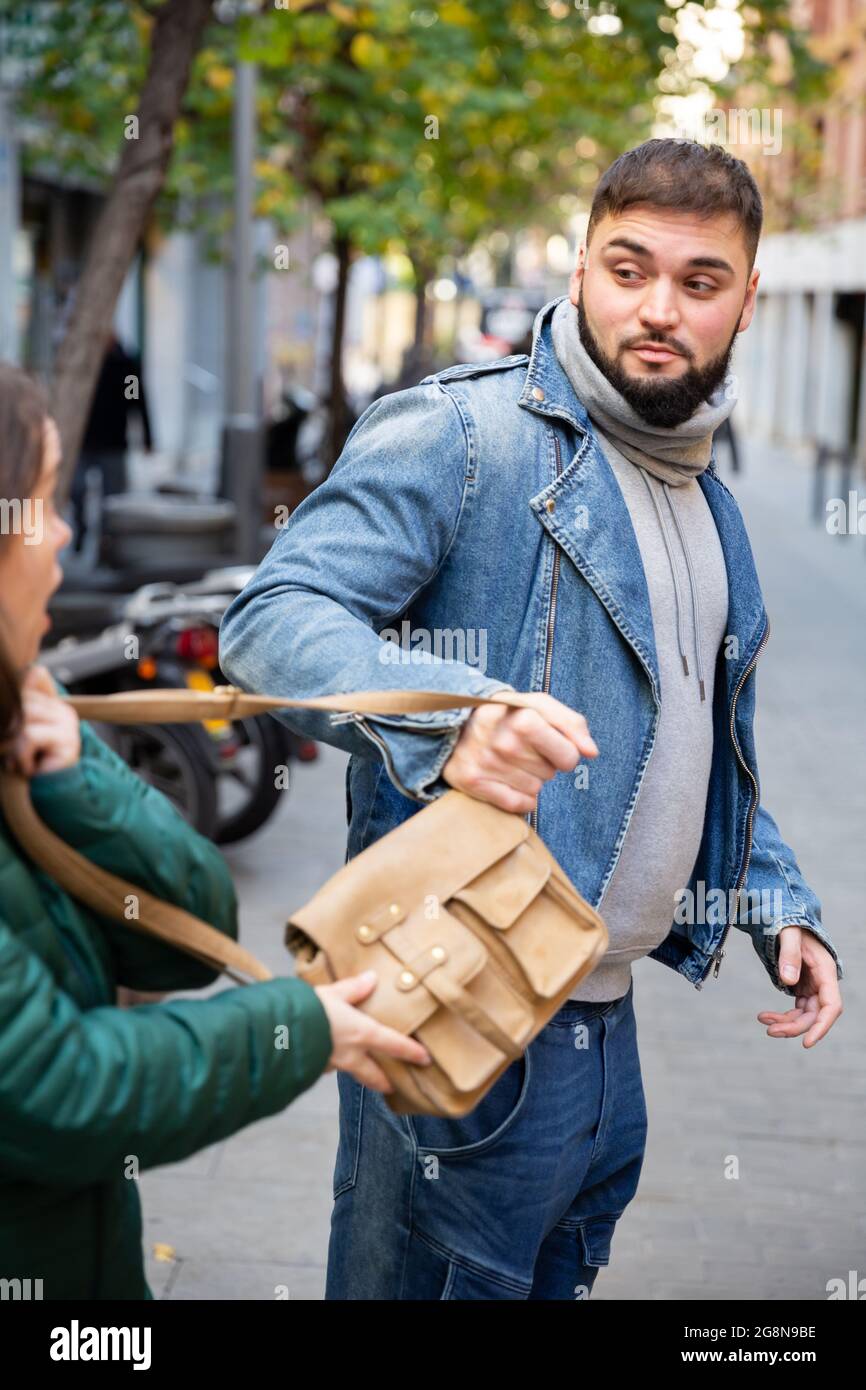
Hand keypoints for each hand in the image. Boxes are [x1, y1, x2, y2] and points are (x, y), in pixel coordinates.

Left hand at [9, 665, 80, 775]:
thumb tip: (23, 676)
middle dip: (9, 726)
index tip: (20, 725)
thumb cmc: (26, 765)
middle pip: (23, 698)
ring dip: (12, 744)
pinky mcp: (68, 741)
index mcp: (51, 704)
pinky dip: (20, 755)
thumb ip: (19, 707)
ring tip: (19, 762)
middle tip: (13, 751)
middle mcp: (63, 710)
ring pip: (23, 716)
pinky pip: (29, 736)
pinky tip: (29, 768)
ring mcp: (68, 724)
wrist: (45, 796)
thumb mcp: (17, 732)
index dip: (20, 688)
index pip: (36, 675)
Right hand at [316, 969, 431, 1092]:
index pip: (394, 1045)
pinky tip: (327, 1057)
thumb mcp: (333, 993)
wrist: (276, 1034)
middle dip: (384, 1082)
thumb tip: (372, 977)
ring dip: (358, 1073)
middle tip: (392, 1086)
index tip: (425, 1059)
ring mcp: (331, 1065)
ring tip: (359, 1069)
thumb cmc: (309, 1010)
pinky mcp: (313, 1068)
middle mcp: (350, 1055)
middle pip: (373, 1075)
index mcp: (362, 1034)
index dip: (411, 1052)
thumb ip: (353, 988)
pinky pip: (328, 1067)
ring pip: (350, 1072)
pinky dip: (332, 1064)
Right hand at [441, 692, 597, 813]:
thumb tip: (591, 752)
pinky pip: (518, 804)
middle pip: (550, 772)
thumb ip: (571, 723)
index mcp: (521, 715)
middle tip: (523, 749)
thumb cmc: (506, 715)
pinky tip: (507, 780)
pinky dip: (519, 797)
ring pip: (535, 789)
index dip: (566, 754)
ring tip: (510, 761)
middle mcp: (502, 740)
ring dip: (529, 779)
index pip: (566, 752)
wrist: (454, 721)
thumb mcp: (538, 705)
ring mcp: (486, 762)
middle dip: (543, 763)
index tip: (557, 749)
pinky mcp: (473, 781)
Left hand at [757, 927, 841, 1046]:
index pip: (831, 1006)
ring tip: (763, 1020)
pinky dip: (782, 1016)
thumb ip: (789, 954)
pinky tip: (764, 1016)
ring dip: (786, 1023)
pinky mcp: (802, 988)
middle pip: (815, 1015)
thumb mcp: (788, 933)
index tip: (807, 1043)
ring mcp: (813, 986)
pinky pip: (795, 1009)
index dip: (821, 1026)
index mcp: (825, 970)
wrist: (785, 918)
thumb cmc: (789, 923)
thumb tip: (787, 981)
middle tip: (770, 1031)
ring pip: (804, 1015)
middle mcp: (822, 982)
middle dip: (794, 1027)